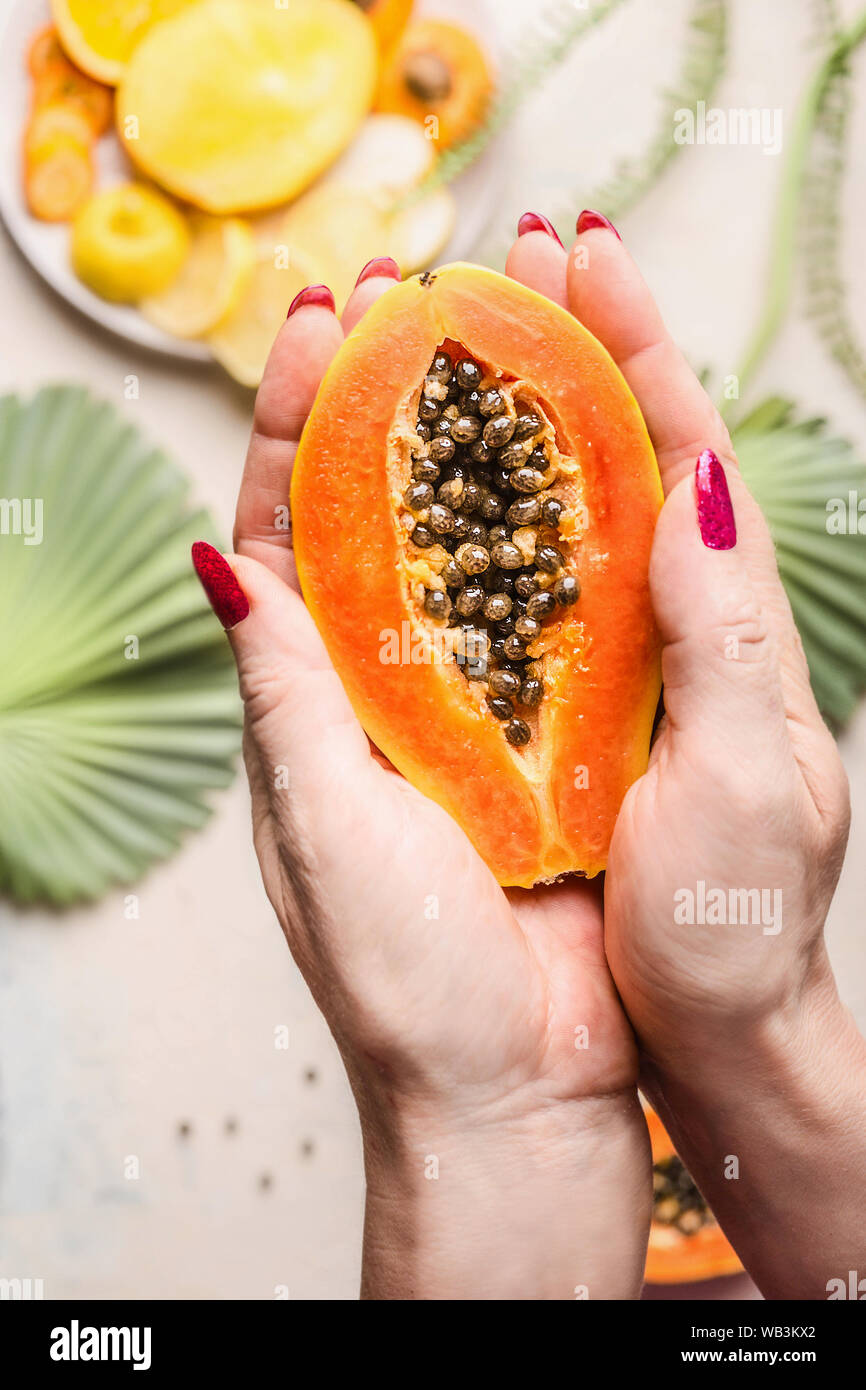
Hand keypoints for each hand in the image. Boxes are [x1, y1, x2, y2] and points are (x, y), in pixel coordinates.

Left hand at [194, 258, 649, 1299]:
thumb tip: (218, 560)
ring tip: (507, 338)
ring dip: (487, 444)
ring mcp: (483, 703)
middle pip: (388, 516)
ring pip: (480, 547)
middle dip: (396, 401)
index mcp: (310, 701)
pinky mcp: (563, 731)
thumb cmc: (401, 977)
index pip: (289, 531)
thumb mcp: (316, 821)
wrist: (513, 1081)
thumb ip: (280, 691)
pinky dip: (571, 534)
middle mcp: (392, 688)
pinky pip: (566, 613)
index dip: (301, 422)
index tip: (322, 320)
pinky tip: (591, 458)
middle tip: (421, 293)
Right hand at [517, 212, 859, 1299]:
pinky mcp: (553, 716)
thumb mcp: (750, 769)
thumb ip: (723, 627)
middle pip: (614, 458)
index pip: (684, 448)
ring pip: (552, 519)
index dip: (633, 345)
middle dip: (564, 351)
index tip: (583, 256)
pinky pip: (509, 602)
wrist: (711, 1024)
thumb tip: (702, 477)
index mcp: (729, 620)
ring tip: (443, 347)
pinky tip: (420, 496)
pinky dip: (468, 534)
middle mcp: (669, 625)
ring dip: (503, 426)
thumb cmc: (736, 914)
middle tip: (506, 263)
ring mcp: (609, 666)